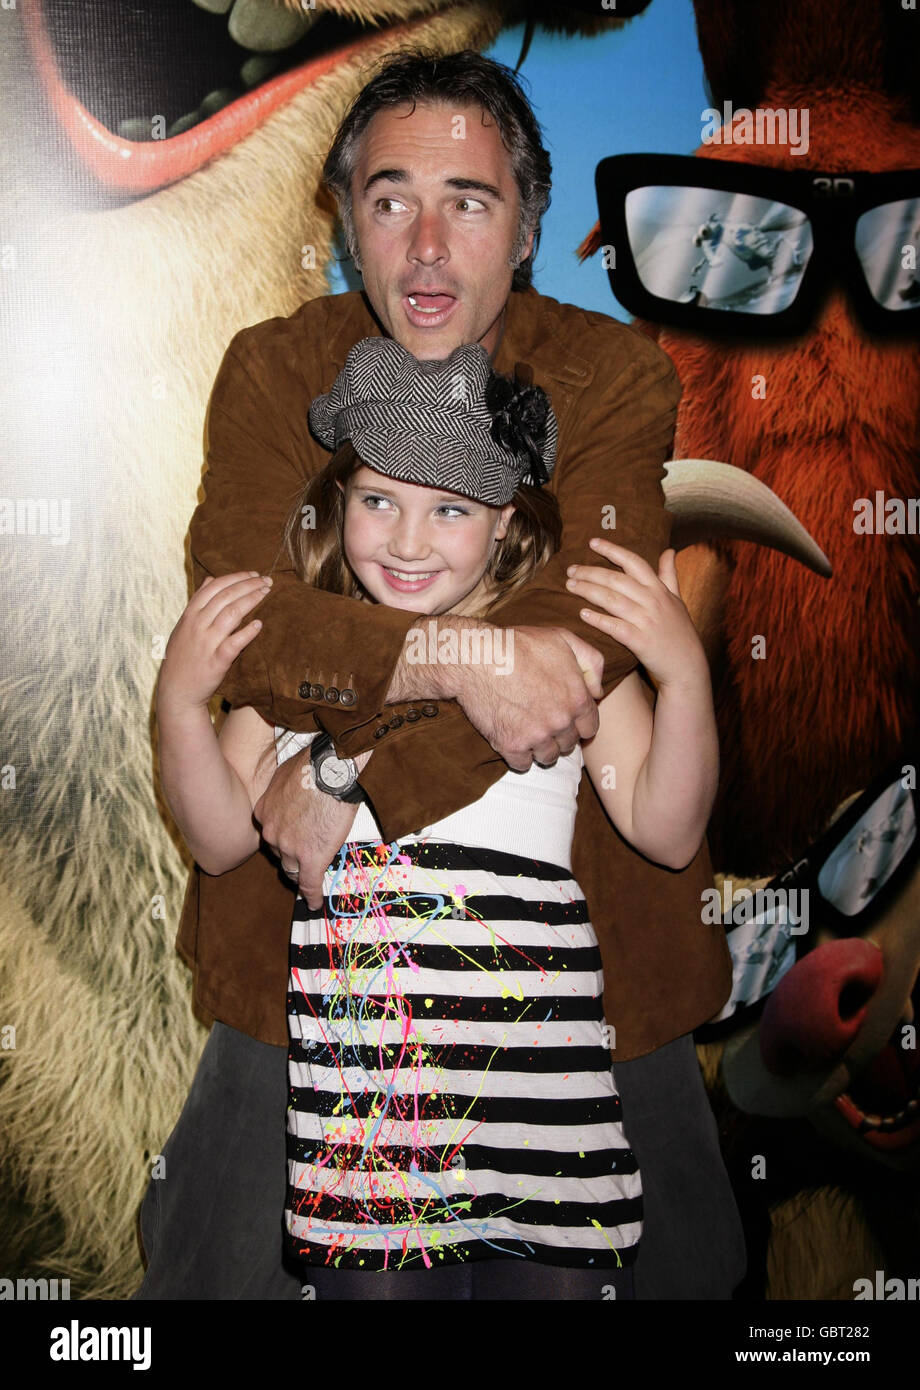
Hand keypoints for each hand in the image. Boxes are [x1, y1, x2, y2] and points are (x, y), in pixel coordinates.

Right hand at [158, 572, 271, 709]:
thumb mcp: (183, 626)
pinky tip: (259, 624)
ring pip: (232, 614)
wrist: (177, 691)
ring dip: (251, 600)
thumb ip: (197, 602)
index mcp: (189, 615)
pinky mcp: (216, 661)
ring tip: (266, 593)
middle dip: (248, 585)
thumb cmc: (183, 657)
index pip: (214, 587)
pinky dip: (248, 632)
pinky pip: (235, 642)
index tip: (252, 574)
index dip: (235, 578)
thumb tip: (209, 579)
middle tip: (267, 580)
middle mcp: (197, 625)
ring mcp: (206, 642)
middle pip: (226, 596)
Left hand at [253, 747, 367, 908]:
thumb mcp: (285, 773)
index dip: (283, 839)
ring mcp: (290, 847)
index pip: (271, 835)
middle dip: (291, 856)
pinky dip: (312, 895)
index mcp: (264, 813)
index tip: (291, 841)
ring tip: (309, 880)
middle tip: (304, 855)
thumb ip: (282, 789)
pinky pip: (309, 883)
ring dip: (300, 874)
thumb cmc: (313, 765)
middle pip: (280, 854)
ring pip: (292, 869)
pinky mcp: (310, 857)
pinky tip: (315, 903)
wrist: (331, 770)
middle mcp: (272, 833)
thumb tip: (289, 790)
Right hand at [454, 625, 602, 771]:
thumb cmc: (520, 644)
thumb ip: (591, 663)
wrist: (478, 656)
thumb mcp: (564, 639)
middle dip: (558, 735)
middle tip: (541, 720)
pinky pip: (523, 764)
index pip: (590, 728)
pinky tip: (512, 737)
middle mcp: (561, 721)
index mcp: (577, 699)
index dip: (578, 723)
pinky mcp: (512, 745)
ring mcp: (537, 736)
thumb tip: (598, 691)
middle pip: (569, 744)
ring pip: (548, 757)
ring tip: (527, 729)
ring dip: (540, 747)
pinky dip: (519, 755)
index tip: (564, 718)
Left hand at [565, 539, 703, 688]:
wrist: (687, 666)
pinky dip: (599, 620)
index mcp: (659, 589)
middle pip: (617, 580)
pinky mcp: (641, 642)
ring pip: (613, 600)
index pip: (634, 562)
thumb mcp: (677, 600)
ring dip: (589, 591)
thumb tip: (669, 550)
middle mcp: (653, 601)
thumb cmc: (679, 632)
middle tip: (570, 570)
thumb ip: (670, 575)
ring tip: (570, 586)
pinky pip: (616, 627)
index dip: (612, 550)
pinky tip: (583, 614)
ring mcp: (646, 621)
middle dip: (591, 572)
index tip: (592, 542)